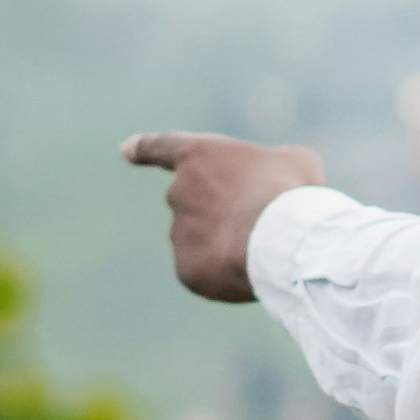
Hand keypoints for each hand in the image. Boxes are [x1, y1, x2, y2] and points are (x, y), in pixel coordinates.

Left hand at [121, 134, 321, 302]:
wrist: (283, 240)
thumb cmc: (290, 193)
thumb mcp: (293, 162)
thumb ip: (272, 164)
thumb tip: (274, 174)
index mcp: (199, 157)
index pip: (164, 147)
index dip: (145, 148)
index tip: (126, 150)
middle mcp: (178, 193)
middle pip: (195, 204)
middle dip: (220, 214)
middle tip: (259, 224)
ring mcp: (179, 233)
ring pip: (201, 241)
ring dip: (225, 244)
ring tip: (261, 249)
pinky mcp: (185, 269)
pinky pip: (204, 270)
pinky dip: (225, 272)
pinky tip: (251, 270)